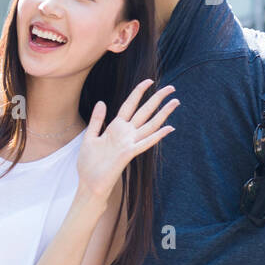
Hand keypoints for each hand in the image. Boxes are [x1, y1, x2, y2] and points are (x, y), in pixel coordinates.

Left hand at [76, 78, 177, 202]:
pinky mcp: (128, 154)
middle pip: (144, 111)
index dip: (139, 92)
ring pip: (149, 125)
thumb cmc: (88, 164)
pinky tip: (169, 128)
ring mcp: (128, 143)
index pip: (130, 105)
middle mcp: (125, 133)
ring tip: (175, 103)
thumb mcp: (90, 137)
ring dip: (163, 114)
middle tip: (171, 88)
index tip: (150, 80)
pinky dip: (156, 136)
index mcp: (115, 127)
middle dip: (158, 99)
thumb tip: (102, 102)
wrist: (89, 184)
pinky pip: (144, 143)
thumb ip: (97, 120)